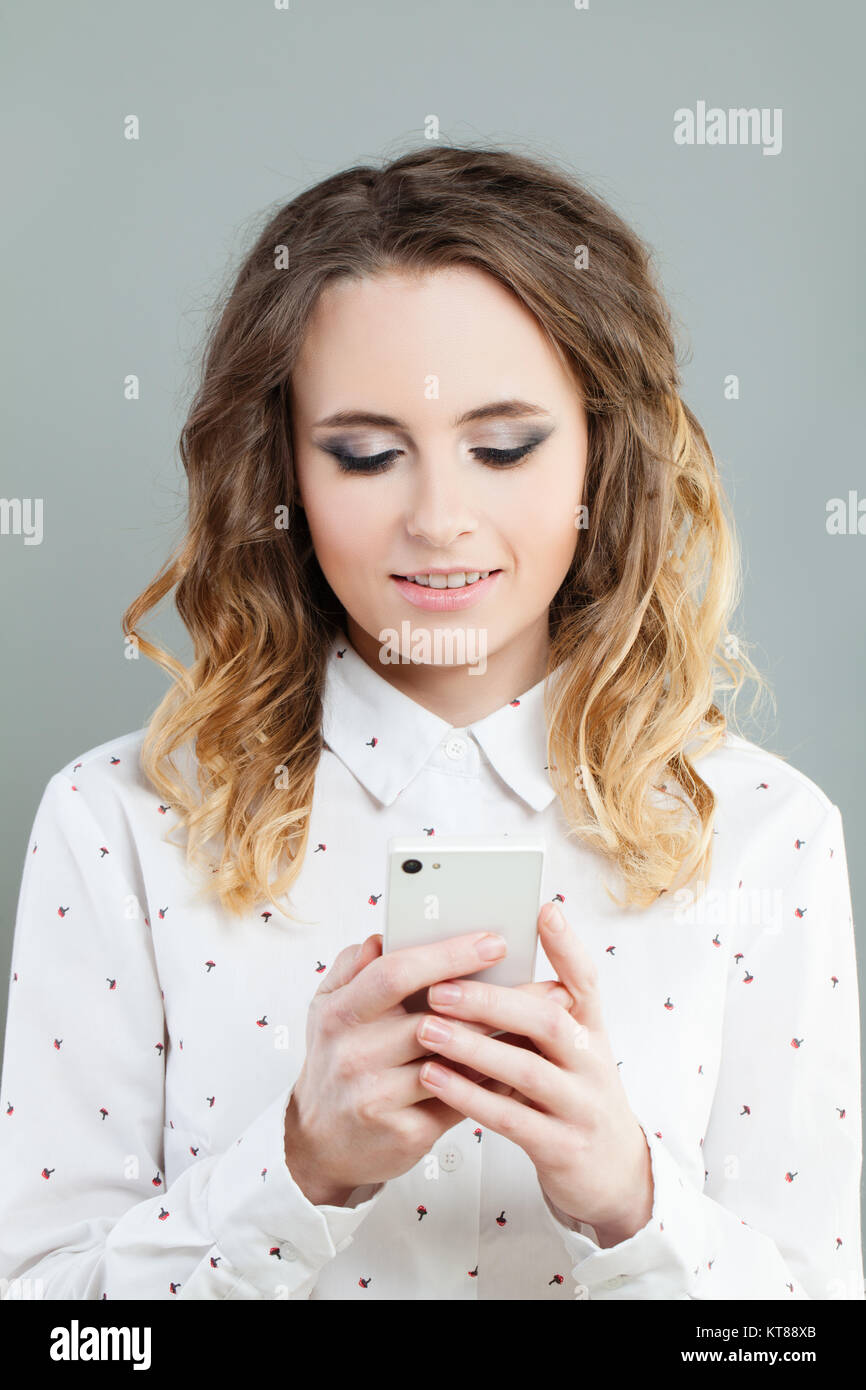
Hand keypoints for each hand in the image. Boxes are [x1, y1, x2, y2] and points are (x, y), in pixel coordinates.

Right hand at [283, 928, 574, 1207]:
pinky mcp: (405, 1132)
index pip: (396, 973)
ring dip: (502, 1041)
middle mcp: (355, 1053)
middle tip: (544, 985)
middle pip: (436, 1019)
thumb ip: (352, 968)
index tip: (493, 942)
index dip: (447, 955)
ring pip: (456, 1062)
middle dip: (494, 1000)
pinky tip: (521, 1064)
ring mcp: (378, 1096)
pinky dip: (494, 1082)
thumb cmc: (336, 1063)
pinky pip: (462, 1100)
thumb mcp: (326, 1009)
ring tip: (544, 1023)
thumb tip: (381, 937)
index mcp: (339, 1012)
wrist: (322, 1143)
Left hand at [416, 903, 654, 1244]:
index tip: (543, 910)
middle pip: (548, 1019)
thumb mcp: (564, 1048)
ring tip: (426, 1030)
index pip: (586, 979)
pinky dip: (471, 1096)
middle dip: (492, 1001)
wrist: (609, 1171)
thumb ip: (531, 1011)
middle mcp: (592, 1061)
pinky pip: (512, 1118)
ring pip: (527, 1069)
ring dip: (473, 1047)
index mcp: (592, 1029)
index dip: (568, 946)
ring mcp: (580, 1105)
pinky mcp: (562, 1147)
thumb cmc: (571, 1093)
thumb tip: (475, 963)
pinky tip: (435, 1079)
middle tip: (441, 988)